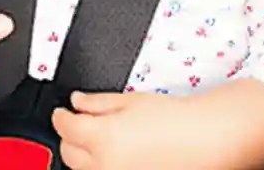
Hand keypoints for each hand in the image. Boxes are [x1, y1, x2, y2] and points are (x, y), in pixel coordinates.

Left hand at [52, 91, 192, 169]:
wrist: (203, 139)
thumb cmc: (174, 119)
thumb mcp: (130, 100)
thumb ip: (97, 102)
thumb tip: (77, 102)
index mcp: (101, 138)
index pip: (64, 127)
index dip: (61, 116)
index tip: (63, 112)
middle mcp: (104, 165)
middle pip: (68, 153)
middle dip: (71, 136)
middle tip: (84, 123)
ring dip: (85, 154)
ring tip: (106, 139)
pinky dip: (103, 166)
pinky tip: (119, 154)